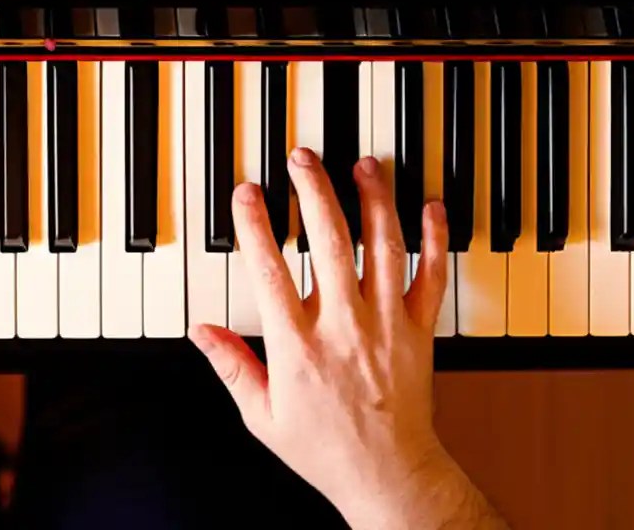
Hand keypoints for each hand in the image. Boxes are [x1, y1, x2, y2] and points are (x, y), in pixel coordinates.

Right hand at [189, 149, 504, 529]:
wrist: (388, 475)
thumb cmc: (324, 449)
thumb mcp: (261, 415)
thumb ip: (231, 366)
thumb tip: (200, 331)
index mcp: (298, 346)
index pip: (271, 271)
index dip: (255, 226)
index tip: (247, 193)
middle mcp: (344, 327)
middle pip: (330, 243)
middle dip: (314, 192)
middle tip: (303, 159)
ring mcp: (386, 325)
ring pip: (383, 249)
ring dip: (374, 201)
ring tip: (363, 166)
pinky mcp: (420, 331)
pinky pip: (432, 277)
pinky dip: (434, 239)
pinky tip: (429, 207)